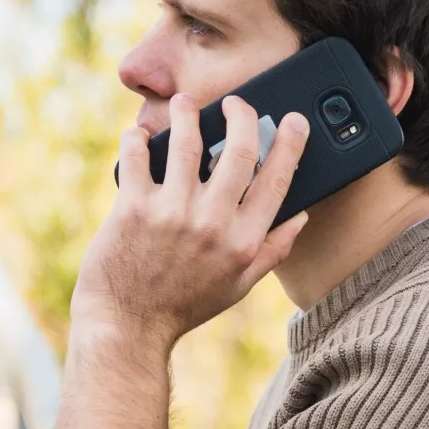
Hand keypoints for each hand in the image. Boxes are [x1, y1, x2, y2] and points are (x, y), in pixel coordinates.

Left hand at [71, 92, 309, 347]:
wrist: (128, 325)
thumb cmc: (184, 305)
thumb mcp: (238, 285)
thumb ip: (272, 249)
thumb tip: (300, 216)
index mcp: (243, 241)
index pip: (277, 180)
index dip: (289, 144)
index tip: (292, 120)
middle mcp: (212, 223)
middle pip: (238, 149)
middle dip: (242, 115)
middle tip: (236, 104)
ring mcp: (172, 213)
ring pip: (187, 141)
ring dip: (188, 113)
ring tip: (186, 104)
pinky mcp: (133, 208)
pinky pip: (138, 156)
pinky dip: (137, 138)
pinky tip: (139, 135)